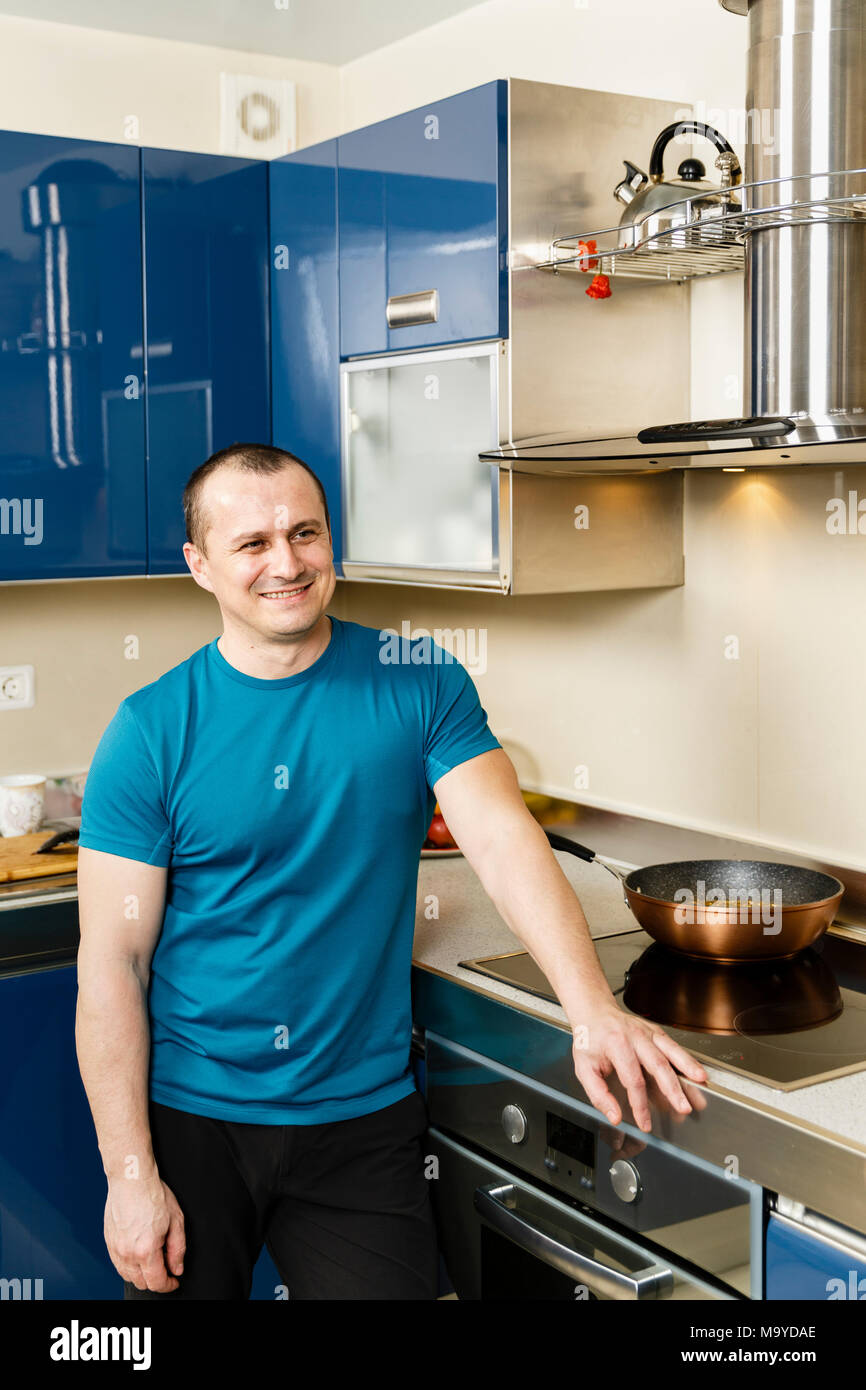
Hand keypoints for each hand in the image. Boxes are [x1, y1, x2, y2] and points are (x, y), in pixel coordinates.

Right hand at [104, 1173, 185, 1292]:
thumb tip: (177, 1267)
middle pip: (141, 1283)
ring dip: (141, 1275)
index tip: (174, 1281)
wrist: (131, 1180)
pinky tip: (138, 1256)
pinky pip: (118, 1265)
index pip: (157, 1282)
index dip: (168, 1285)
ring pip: (128, 1276)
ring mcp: (115, 1249)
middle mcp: (127, 1253)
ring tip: (153, 1261)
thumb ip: (178, 1249)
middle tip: (166, 1268)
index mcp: (146, 1250)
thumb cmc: (152, 1195)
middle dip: (156, 1280)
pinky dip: (129, 1267)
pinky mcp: (108, 1242)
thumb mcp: (176, 1220)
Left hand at [570, 1004, 707, 1133]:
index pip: (633, 1079)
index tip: (645, 1123)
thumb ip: (598, 1094)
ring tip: (701, 1082)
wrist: (594, 1012)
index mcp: (616, 1045)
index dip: (640, 1104)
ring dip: (688, 1067)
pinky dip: (687, 1059)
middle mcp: (635, 1036)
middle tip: (684, 1107)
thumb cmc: (590, 1040)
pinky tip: (697, 1071)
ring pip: (671, 1051)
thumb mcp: (584, 1068)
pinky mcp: (656, 1032)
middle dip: (673, 1088)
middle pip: (658, 1064)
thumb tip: (614, 1116)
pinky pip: (674, 1046)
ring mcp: (647, 1032)